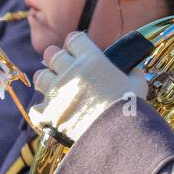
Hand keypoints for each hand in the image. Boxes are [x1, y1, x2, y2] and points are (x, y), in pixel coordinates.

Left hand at [27, 32, 147, 140]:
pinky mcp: (48, 113)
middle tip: (64, 68)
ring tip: (55, 88)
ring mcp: (56, 91)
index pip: (74, 39)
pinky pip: (36, 108)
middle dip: (57, 59)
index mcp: (91, 59)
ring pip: (40, 76)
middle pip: (52, 54)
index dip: (76, 44)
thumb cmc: (129, 108)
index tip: (79, 51)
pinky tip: (50, 113)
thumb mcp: (138, 86)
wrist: (116, 134)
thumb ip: (134, 75)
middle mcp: (70, 71)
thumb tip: (135, 72)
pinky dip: (42, 111)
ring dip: (47, 80)